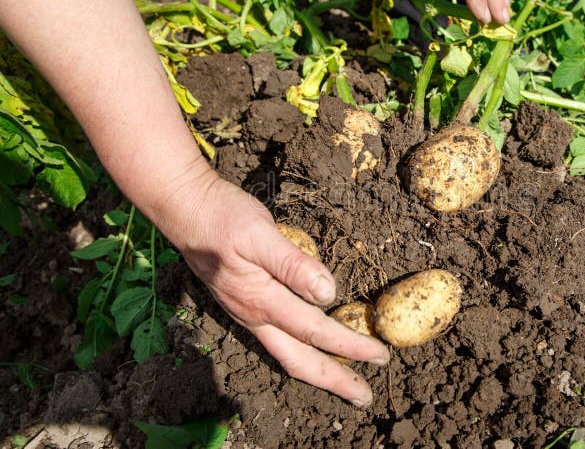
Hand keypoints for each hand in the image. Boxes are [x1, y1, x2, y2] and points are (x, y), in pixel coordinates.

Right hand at [167, 173, 389, 406]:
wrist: (184, 208)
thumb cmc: (221, 216)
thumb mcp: (259, 233)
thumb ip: (293, 264)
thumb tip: (328, 293)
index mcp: (261, 300)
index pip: (315, 331)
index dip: (350, 346)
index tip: (380, 355)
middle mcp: (254, 315)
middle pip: (300, 360)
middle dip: (334, 380)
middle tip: (364, 396)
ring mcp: (247, 313)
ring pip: (288, 353)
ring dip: (319, 369)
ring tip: (345, 380)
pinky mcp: (246, 303)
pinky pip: (278, 339)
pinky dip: (302, 350)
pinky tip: (314, 348)